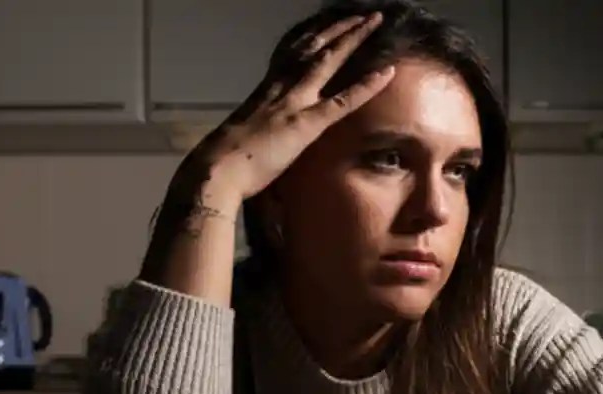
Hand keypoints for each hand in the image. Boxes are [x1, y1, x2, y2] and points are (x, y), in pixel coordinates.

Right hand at [183, 12, 396, 204]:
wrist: (216, 168)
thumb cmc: (225, 162)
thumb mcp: (244, 136)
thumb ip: (259, 128)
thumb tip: (263, 135)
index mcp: (266, 92)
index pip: (292, 56)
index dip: (312, 41)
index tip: (327, 30)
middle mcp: (280, 89)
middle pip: (313, 49)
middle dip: (337, 30)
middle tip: (359, 15)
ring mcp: (294, 103)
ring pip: (328, 61)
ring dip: (352, 39)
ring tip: (372, 21)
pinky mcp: (306, 124)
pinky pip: (343, 101)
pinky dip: (366, 86)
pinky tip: (385, 74)